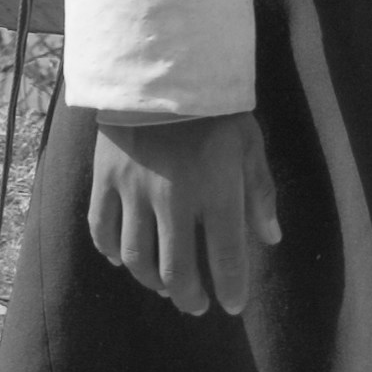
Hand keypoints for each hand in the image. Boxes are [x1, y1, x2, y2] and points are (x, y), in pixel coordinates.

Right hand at [89, 112, 282, 316]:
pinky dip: (110, 251)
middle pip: (177, 269)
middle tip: (195, 305)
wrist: (158, 67)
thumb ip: (259, 192)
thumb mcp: (248, 143)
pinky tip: (122, 260)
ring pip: (136, 256)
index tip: (233, 304)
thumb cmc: (212, 107)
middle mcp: (174, 198)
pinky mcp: (105, 178)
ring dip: (151, 280)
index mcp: (216, 190)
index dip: (231, 289)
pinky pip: (101, 227)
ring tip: (163, 286)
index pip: (226, 258)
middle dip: (189, 296)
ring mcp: (134, 190)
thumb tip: (270, 238)